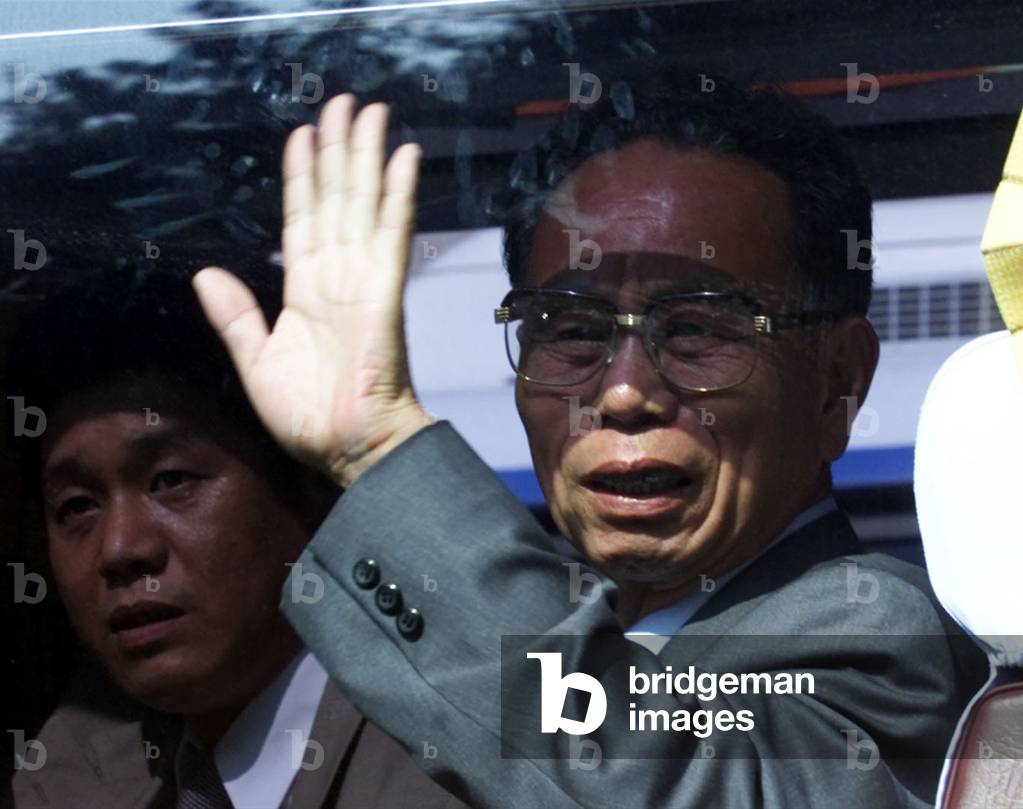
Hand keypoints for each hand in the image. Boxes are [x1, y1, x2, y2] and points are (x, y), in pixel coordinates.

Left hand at [192, 94, 432, 487]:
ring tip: (369, 111)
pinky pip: (392, 234)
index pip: (302, 220)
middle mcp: (337, 277)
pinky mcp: (386, 292)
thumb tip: (206, 274)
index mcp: (305, 292)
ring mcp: (364, 280)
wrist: (349, 447)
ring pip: (363, 204)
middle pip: (335, 199)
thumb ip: (235, 317)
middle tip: (343, 103)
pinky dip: (399, 195)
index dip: (301, 178)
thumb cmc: (308, 417)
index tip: (302, 136)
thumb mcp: (255, 362)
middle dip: (338, 150)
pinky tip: (404, 157)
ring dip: (365, 156)